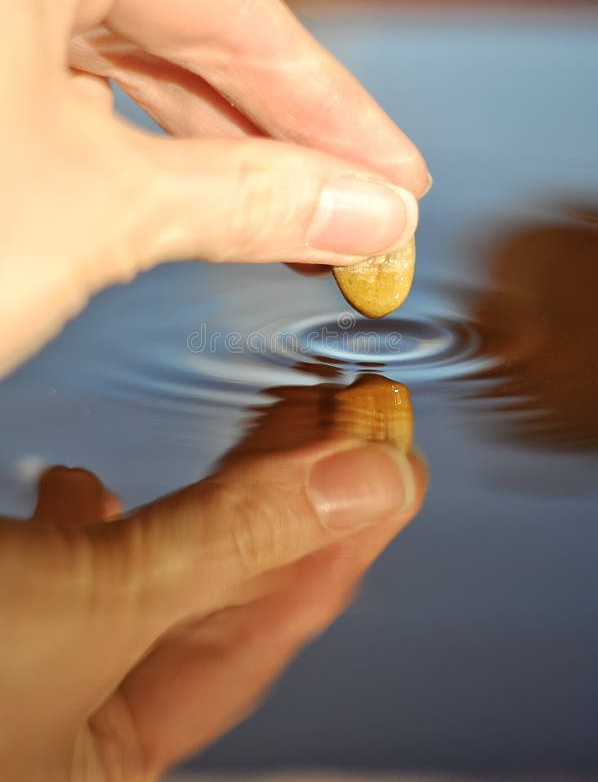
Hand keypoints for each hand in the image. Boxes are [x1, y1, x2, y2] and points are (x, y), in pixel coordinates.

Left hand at [0, 0, 428, 376]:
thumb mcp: (101, 209)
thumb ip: (252, 195)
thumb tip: (364, 207)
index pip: (230, 6)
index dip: (329, 100)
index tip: (391, 170)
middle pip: (183, 38)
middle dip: (283, 132)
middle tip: (358, 202)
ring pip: (124, 80)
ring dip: (218, 153)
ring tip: (294, 215)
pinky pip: (70, 115)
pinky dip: (140, 167)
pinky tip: (188, 205)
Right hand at [0, 431, 425, 779]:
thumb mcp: (93, 601)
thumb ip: (231, 541)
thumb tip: (366, 482)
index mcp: (112, 766)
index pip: (268, 639)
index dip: (344, 543)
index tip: (397, 468)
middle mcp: (82, 726)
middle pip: (217, 598)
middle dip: (289, 502)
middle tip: (353, 422)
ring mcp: (42, 670)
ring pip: (154, 570)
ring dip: (212, 493)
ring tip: (276, 424)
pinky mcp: (4, 613)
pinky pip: (73, 562)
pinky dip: (94, 516)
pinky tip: (88, 487)